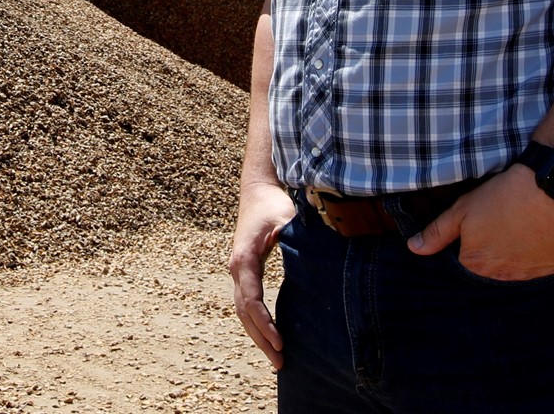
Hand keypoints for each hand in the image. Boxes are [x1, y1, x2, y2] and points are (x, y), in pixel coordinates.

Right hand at [228, 181, 294, 367]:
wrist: (257, 191)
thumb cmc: (273, 205)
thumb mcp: (286, 220)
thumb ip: (295, 240)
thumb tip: (316, 262)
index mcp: (244, 260)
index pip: (252, 300)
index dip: (265, 324)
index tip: (280, 342)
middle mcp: (236, 268)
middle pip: (245, 313)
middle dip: (261, 339)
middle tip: (280, 362)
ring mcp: (238, 271)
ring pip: (243, 312)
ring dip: (258, 335)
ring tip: (277, 358)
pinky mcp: (244, 272)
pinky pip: (247, 304)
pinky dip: (257, 323)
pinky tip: (271, 336)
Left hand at [406, 166, 553, 280]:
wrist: (551, 187)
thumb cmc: (503, 197)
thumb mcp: (462, 210)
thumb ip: (437, 233)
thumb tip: (414, 249)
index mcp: (477, 266)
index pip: (465, 267)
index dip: (469, 248)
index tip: (477, 232)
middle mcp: (505, 278)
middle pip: (492, 272)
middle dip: (492, 255)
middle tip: (500, 227)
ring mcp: (533, 275)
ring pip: (518, 270)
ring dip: (516, 256)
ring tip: (519, 229)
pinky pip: (545, 266)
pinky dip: (540, 254)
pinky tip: (538, 234)